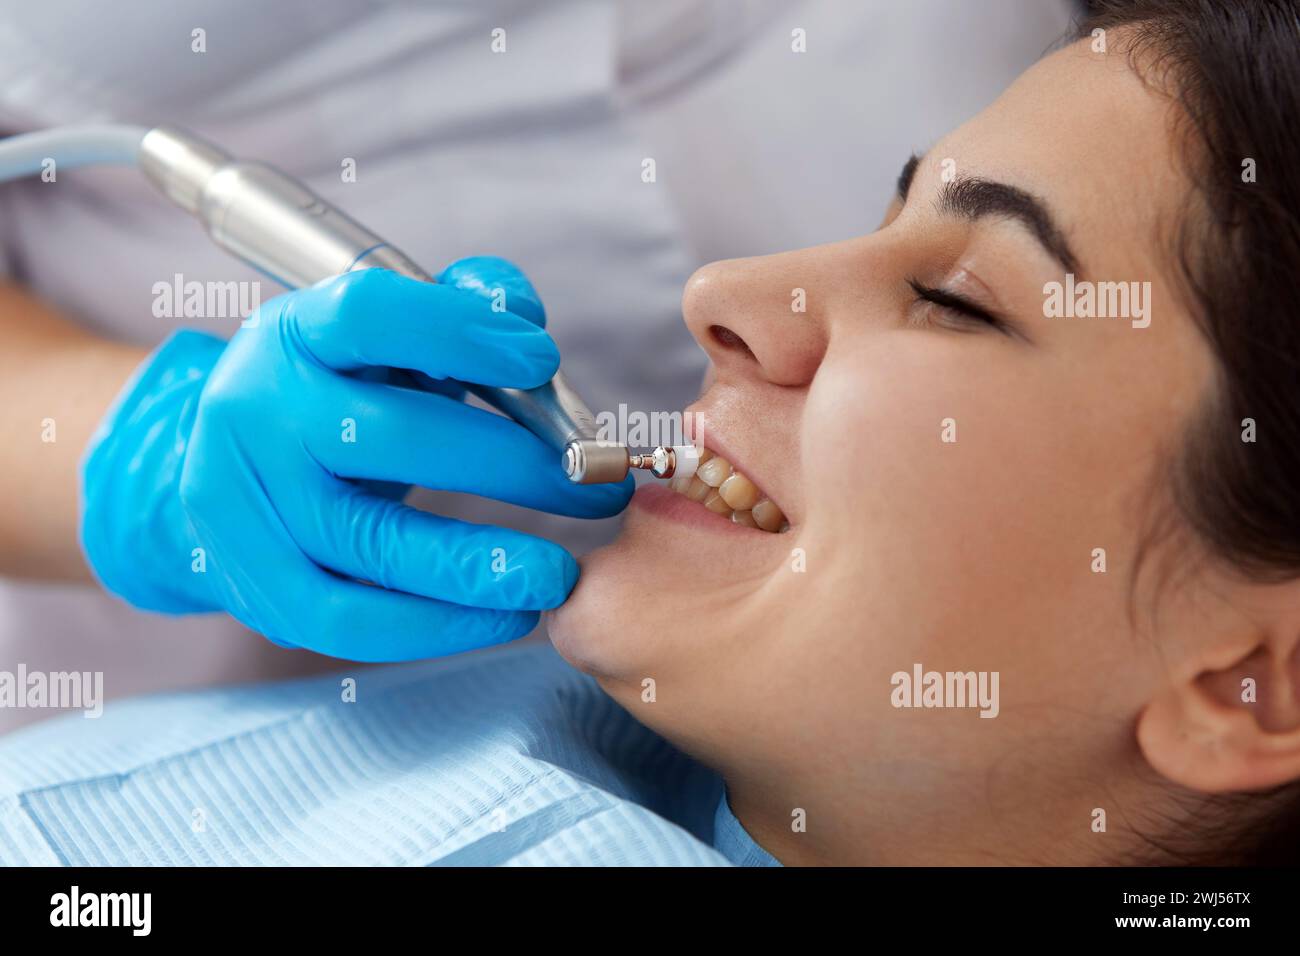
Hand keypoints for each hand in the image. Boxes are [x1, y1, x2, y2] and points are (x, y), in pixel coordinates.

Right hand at [80, 258, 631, 659]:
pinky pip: (350, 621)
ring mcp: (246, 504)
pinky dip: (437, 628)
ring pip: (373, 542)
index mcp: (295, 333)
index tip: (544, 359)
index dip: (460, 331)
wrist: (236, 472)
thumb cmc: (342, 396)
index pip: (369, 314)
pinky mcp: (256, 585)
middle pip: (393, 438)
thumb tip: (524, 320)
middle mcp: (257, 410)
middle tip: (595, 491)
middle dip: (511, 466)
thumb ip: (461, 311)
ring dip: (481, 567)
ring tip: (557, 576)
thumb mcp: (389, 339)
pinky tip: (504, 616)